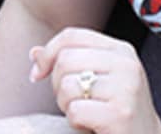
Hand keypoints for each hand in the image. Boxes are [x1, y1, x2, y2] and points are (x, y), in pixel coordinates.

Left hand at [29, 27, 160, 133]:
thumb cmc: (116, 109)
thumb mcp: (99, 78)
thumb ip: (70, 62)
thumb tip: (34, 54)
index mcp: (121, 50)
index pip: (71, 36)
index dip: (48, 53)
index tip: (39, 74)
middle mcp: (126, 64)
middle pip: (65, 60)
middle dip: (56, 84)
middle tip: (70, 101)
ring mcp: (126, 89)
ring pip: (67, 86)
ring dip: (66, 105)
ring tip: (84, 113)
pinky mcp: (120, 114)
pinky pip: (75, 111)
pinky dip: (75, 121)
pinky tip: (91, 125)